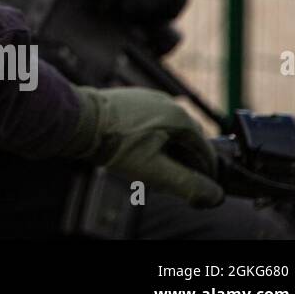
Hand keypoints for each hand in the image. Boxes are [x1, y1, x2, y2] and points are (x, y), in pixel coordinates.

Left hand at [61, 85, 223, 207]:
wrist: (78, 121)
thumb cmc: (114, 144)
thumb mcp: (155, 171)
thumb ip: (187, 184)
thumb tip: (216, 195)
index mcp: (180, 117)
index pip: (207, 151)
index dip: (205, 174)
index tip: (197, 191)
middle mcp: (168, 103)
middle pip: (190, 140)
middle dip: (187, 163)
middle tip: (174, 182)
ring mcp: (149, 99)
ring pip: (170, 131)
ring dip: (169, 152)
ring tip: (154, 169)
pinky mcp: (133, 100)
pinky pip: (153, 122)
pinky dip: (154, 139)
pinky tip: (140, 152)